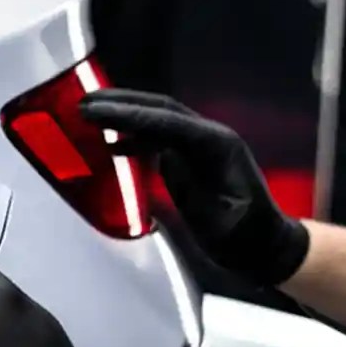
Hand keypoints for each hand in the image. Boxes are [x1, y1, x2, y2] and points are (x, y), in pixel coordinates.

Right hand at [81, 89, 308, 285]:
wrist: (263, 244)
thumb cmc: (243, 236)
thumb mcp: (216, 218)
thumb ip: (190, 185)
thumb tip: (162, 156)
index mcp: (218, 146)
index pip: (168, 121)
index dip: (129, 114)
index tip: (93, 111)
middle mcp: (211, 136)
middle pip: (162, 108)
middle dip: (122, 102)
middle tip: (83, 102)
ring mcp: (202, 144)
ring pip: (159, 118)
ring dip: (125, 113)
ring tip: (88, 112)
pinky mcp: (193, 156)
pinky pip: (159, 137)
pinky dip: (132, 136)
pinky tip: (109, 143)